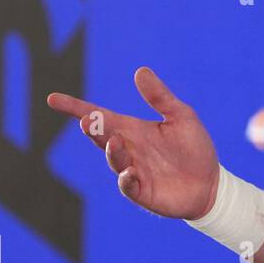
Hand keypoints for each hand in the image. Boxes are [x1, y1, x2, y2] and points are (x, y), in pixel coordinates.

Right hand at [46, 66, 219, 219]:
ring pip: (113, 161)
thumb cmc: (193, 148)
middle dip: (93, 129)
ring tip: (114, 141)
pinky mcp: (142, 192)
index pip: (99, 116)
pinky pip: (128, 186)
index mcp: (132, 129)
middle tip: (88, 120)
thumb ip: (160, 97)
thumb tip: (140, 71)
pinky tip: (129, 172)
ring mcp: (132, 171)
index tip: (52, 98)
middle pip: (102, 137)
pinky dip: (126, 179)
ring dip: (111, 151)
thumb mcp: (181, 117)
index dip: (75, 108)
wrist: (210, 183)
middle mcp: (127, 149)